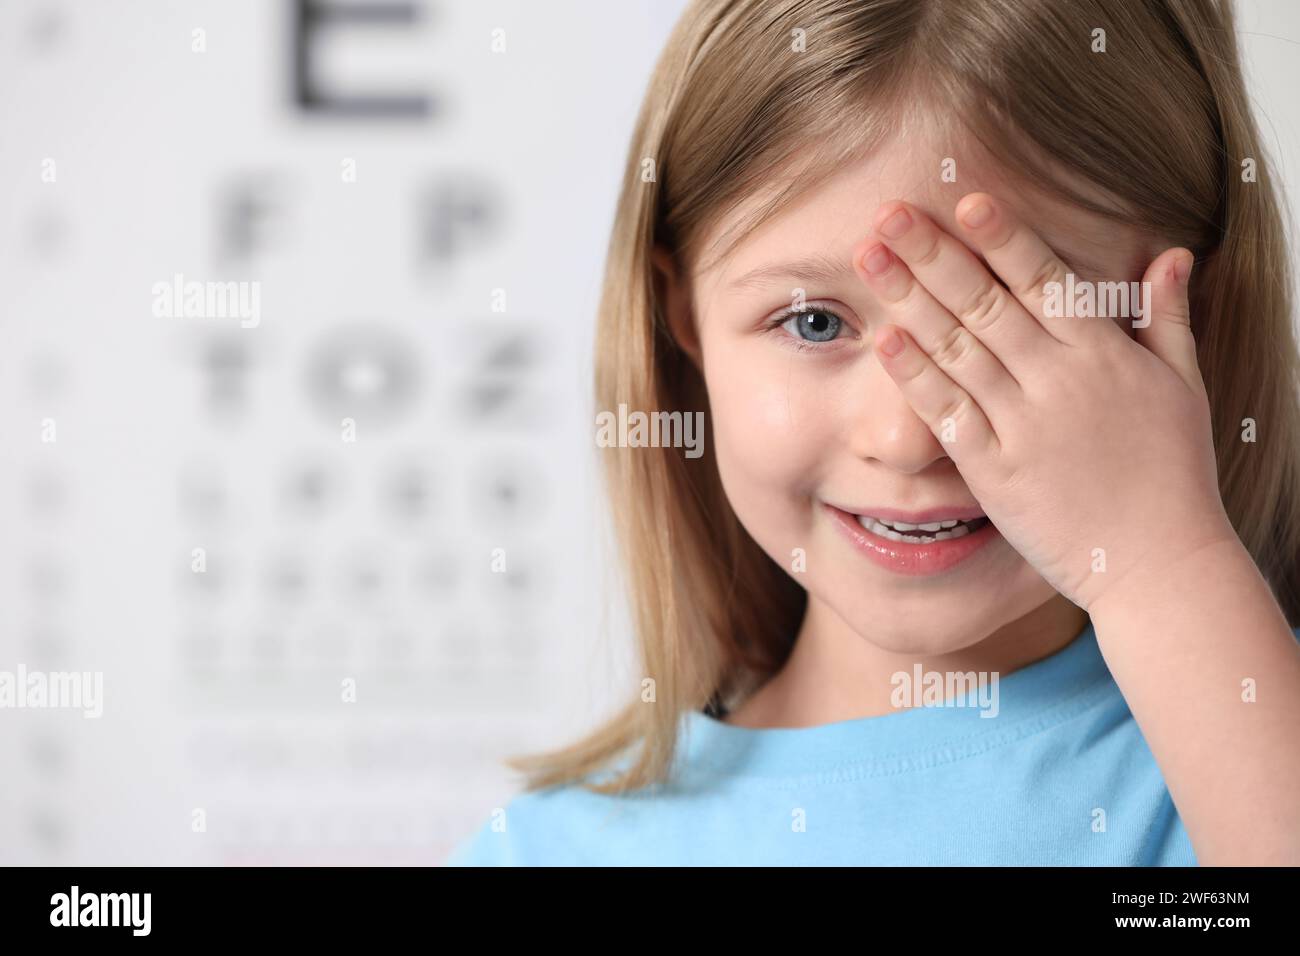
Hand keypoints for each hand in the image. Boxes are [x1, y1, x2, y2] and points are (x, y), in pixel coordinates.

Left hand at [853, 193, 1235, 609]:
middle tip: (890, 212)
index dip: (1003, 238)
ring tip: (871, 258)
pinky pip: (948, 414)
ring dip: (910, 299)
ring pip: (958, 349)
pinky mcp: (996, 471)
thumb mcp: (1183, 386)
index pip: (1046, 280)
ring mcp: (1025, 426)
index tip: (965, 199)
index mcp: (1104, 355)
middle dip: (934, 253)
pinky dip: (915, 376)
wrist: (1159, 564)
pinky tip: (884, 340)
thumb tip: (1173, 254)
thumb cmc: (1174, 475)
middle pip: (986, 303)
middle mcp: (1060, 381)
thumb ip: (1167, 318)